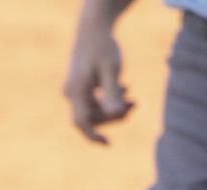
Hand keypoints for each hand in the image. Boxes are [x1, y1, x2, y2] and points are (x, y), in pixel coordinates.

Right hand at [63, 19, 133, 144]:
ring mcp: (74, 90)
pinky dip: (108, 100)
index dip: (93, 136)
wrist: (92, 28)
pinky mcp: (79, 86)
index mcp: (76, 91)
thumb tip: (115, 115)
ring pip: (93, 110)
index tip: (109, 144)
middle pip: (91, 117)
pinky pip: (93, 101)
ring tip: (133, 99)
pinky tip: (125, 90)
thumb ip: (113, 93)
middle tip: (135, 105)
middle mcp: (71, 93)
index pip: (81, 122)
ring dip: (113, 109)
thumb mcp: (112, 69)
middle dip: (113, 116)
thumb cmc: (104, 46)